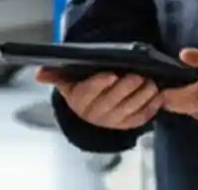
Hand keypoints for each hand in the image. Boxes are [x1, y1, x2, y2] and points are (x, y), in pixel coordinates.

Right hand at [35, 67, 162, 130]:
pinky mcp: (127, 124)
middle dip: (126, 88)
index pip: (88, 92)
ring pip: (129, 110)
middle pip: (112, 101)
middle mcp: (95, 114)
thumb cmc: (80, 86)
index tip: (110, 74)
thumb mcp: (66, 80)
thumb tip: (39, 73)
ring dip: (142, 97)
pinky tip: (158, 96)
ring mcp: (113, 121)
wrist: (91, 108)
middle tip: (138, 76)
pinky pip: (140, 118)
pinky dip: (151, 107)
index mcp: (79, 100)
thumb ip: (54, 74)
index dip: (99, 84)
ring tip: (151, 84)